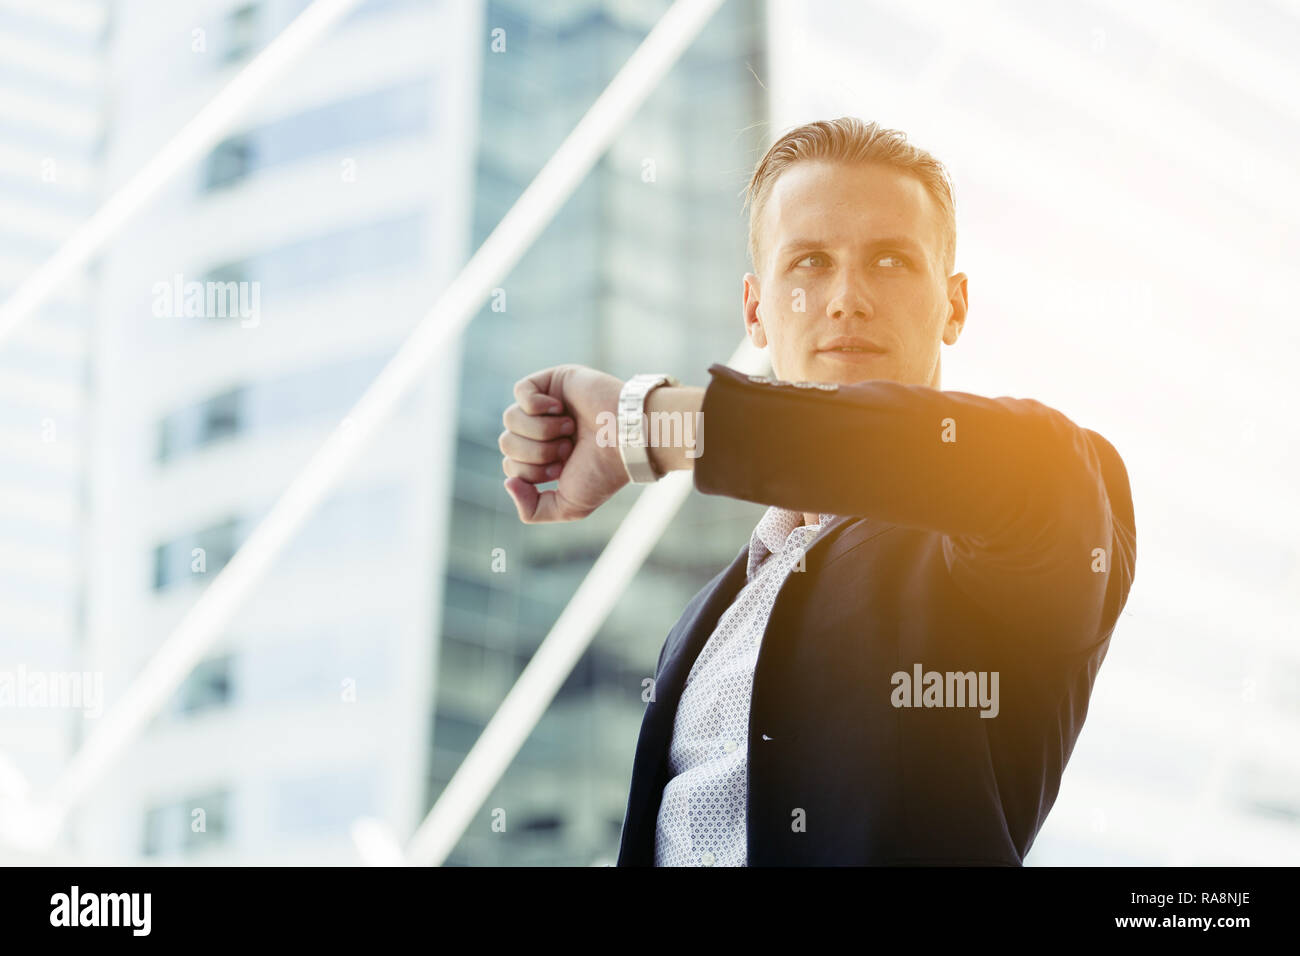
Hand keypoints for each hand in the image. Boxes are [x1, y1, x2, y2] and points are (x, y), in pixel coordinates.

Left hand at [500, 364, 627, 522]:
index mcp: (545, 459)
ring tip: (569, 429)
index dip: (530, 472)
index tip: (562, 469)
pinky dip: (536, 405)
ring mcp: (546, 406)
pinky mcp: (553, 381)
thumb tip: (508, 483)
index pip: (511, 466)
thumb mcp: (568, 506)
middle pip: (506, 443)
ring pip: (510, 418)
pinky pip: (520, 391)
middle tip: (568, 449)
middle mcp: (543, 432)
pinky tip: (560, 409)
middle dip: (536, 452)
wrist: (628, 440)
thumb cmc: (603, 471)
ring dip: (540, 430)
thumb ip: (533, 510)